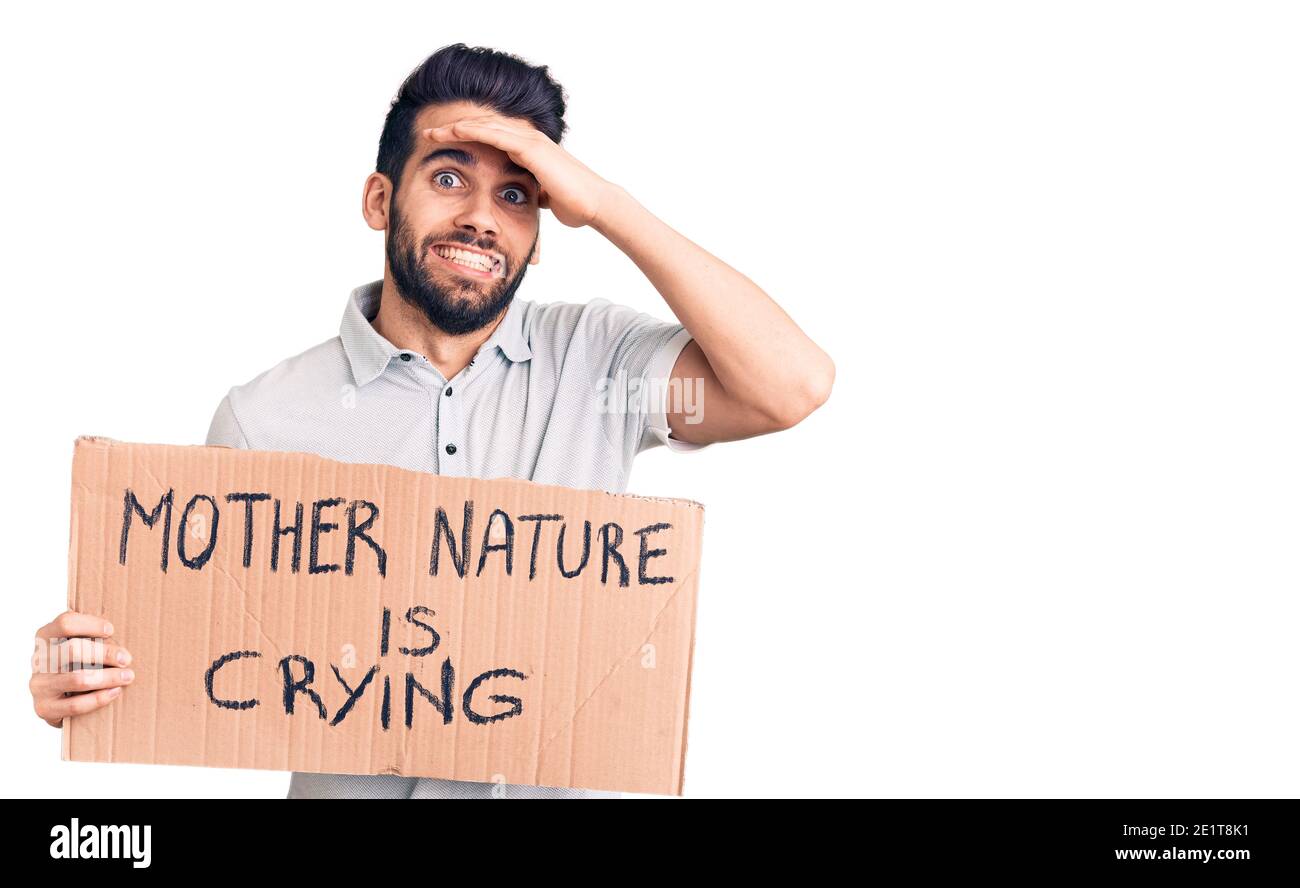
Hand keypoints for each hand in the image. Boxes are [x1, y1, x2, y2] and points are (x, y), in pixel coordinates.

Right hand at [31, 610, 134, 727]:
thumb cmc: (76, 664)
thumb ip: (93, 637)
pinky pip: (75, 705)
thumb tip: (120, 640)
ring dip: (108, 677)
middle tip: (126, 659)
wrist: (57, 700)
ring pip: (77, 679)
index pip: (65, 623)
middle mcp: (39, 660)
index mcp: (45, 637)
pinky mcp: (44, 708)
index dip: (90, 625)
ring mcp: (39, 685)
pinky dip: (99, 698)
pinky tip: (115, 692)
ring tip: (128, 676)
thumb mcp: (80, 645)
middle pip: (73, 650)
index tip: (111, 630)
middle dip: (105, 653)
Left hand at [424, 115, 615, 228]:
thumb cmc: (574, 204)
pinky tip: (454, 130)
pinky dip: (473, 130)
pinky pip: (495, 134)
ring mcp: (530, 141)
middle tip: (428, 132)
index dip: (465, 140)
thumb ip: (530, 192)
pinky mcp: (531, 147)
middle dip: (453, 130)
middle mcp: (528, 140)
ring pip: (485, 126)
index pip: (490, 139)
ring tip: (432, 131)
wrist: (595, 204)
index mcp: (528, 151)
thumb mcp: (543, 197)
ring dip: (456, 127)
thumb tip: (521, 201)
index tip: (441, 146)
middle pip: (482, 127)